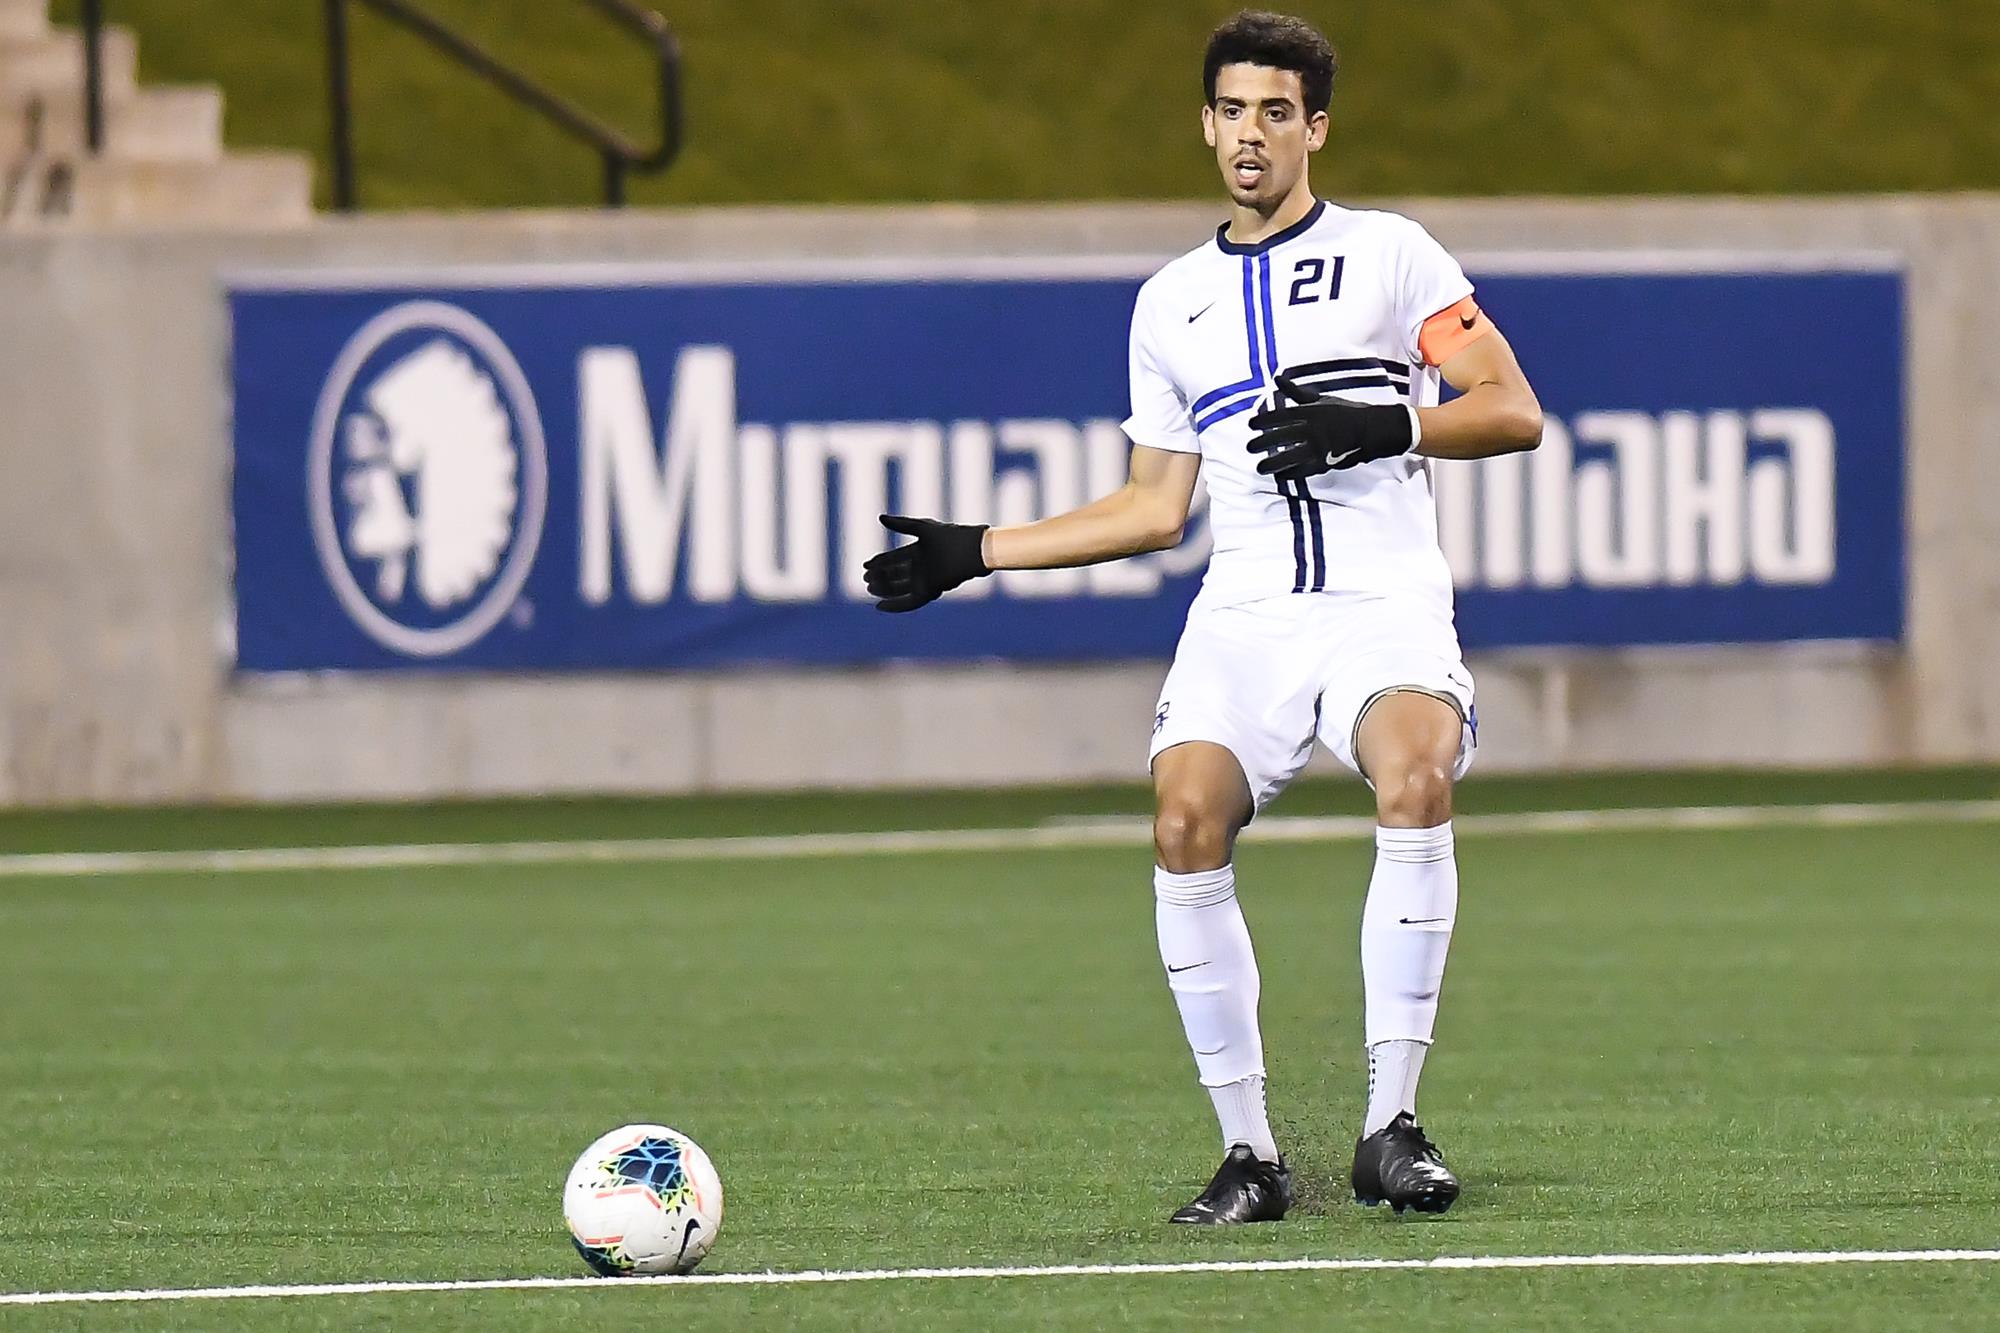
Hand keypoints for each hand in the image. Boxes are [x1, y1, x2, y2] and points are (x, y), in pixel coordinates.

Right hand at [863, 515, 990, 611]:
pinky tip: (881, 606)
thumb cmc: (951, 536)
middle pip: (895, 574)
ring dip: (885, 589)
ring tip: (870, 588)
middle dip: (880, 576)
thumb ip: (901, 525)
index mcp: (919, 551)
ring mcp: (926, 579)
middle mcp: (922, 567)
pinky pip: (910, 602)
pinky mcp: (931, 591)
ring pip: (900, 588)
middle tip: (866, 578)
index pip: (894, 558)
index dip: (880, 562)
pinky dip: (896, 605)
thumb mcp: (923, 528)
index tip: (866, 565)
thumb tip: (880, 518)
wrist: (973, 550)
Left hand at [1246, 373, 1414, 481]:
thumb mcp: (1321, 399)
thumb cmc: (1346, 411)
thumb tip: (1277, 379)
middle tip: (1249, 448)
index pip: (1282, 415)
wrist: (1373, 428)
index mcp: (1312, 411)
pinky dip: (1292, 474)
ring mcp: (1321, 446)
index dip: (1265, 420)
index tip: (1250, 425)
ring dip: (1274, 463)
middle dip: (1264, 442)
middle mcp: (1314, 429)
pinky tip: (1280, 477)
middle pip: (1283, 436)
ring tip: (1260, 467)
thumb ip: (1296, 392)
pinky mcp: (1327, 462)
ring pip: (1291, 456)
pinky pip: (1306, 470)